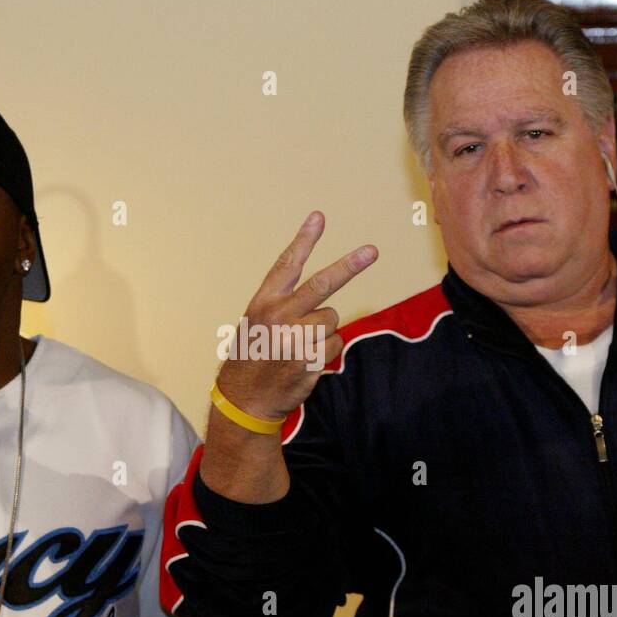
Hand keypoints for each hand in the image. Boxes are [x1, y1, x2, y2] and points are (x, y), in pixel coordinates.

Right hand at [215, 211, 375, 422]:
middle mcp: (279, 316)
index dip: (304, 240)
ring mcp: (294, 338)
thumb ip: (284, 304)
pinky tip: (305, 362)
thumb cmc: (252, 357)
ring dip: (323, 332)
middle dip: (350, 266)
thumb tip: (324, 294)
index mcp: (263, 302)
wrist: (244, 400)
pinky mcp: (309, 359)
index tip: (318, 217)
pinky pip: (334, 344)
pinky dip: (326, 352)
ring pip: (331, 320)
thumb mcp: (257, 323)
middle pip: (322, 285)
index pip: (287, 265)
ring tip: (300, 346)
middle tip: (372, 251)